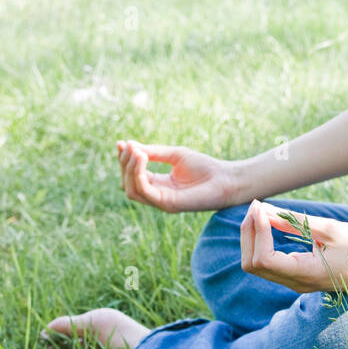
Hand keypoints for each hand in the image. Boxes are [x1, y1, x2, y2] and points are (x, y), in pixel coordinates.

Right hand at [116, 139, 237, 212]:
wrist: (226, 179)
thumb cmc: (205, 167)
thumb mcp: (175, 155)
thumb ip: (153, 152)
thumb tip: (128, 145)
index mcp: (158, 184)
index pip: (132, 175)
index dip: (124, 160)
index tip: (121, 144)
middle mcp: (157, 195)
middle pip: (127, 183)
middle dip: (125, 164)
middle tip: (129, 146)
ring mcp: (161, 202)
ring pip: (131, 189)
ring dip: (129, 169)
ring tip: (136, 151)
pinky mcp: (167, 204)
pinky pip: (144, 191)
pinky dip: (138, 175)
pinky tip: (142, 158)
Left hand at [239, 199, 347, 294]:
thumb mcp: (330, 229)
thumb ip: (295, 221)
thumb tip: (265, 211)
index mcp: (307, 274)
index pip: (264, 259)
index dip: (258, 232)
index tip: (261, 207)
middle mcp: (296, 284)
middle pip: (252, 264)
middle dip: (248, 233)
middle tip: (256, 205)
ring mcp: (294, 283)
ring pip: (255, 266)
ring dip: (251, 237)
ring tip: (260, 212)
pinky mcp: (294, 277)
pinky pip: (266, 263)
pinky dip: (260, 242)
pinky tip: (268, 223)